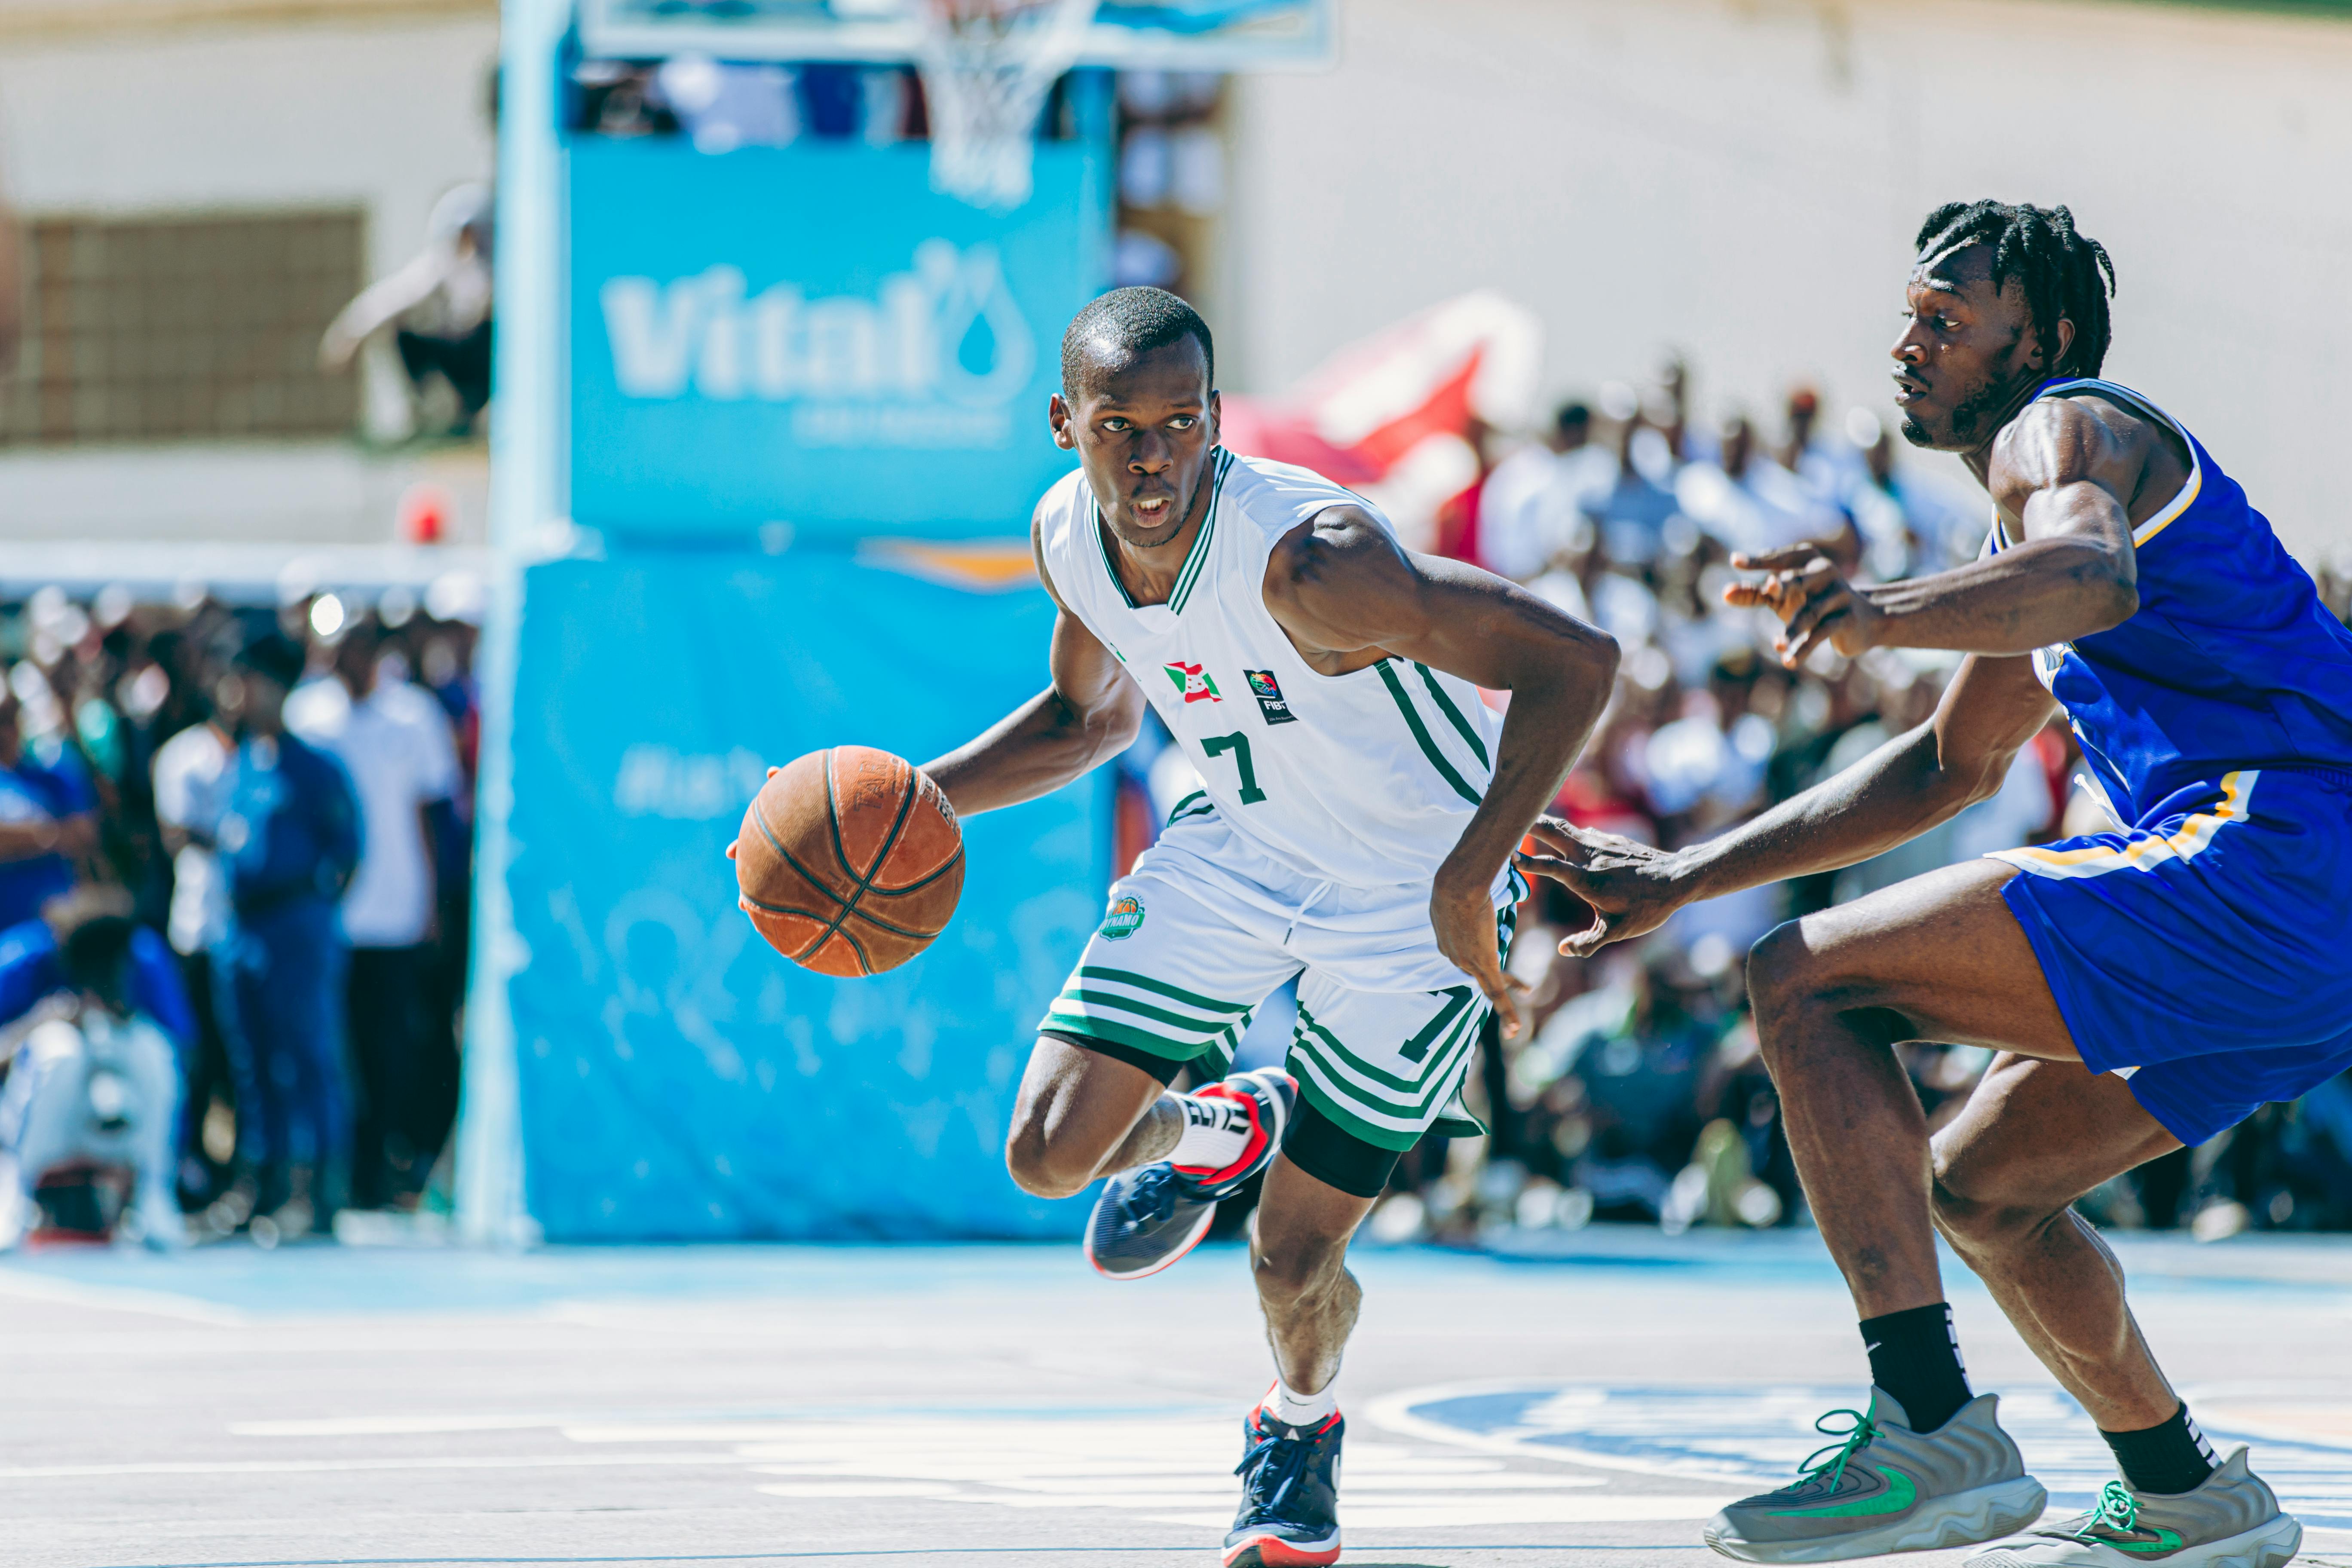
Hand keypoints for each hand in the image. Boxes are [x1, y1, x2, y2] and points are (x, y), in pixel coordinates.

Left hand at [1429, 869, 1528, 1040]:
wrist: (1457, 886)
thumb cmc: (1457, 880)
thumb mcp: (1453, 890)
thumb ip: (1460, 896)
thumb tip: (1466, 880)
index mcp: (1445, 940)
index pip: (1462, 955)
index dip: (1474, 956)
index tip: (1484, 951)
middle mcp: (1453, 956)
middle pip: (1474, 972)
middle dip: (1490, 979)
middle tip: (1503, 987)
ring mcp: (1468, 962)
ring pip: (1488, 987)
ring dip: (1504, 1001)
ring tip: (1517, 1017)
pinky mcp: (1484, 964)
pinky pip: (1497, 993)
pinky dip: (1506, 1013)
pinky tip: (1515, 1028)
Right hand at [1513, 817, 1696, 957]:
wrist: (1677, 878)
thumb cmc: (1648, 908)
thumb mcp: (1618, 931)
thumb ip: (1589, 943)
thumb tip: (1562, 951)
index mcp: (1587, 879)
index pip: (1551, 867)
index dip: (1530, 863)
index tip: (1508, 858)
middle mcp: (1590, 857)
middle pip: (1553, 834)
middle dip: (1529, 824)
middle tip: (1505, 817)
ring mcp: (1600, 844)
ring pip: (1565, 827)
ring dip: (1543, 821)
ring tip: (1524, 814)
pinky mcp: (1610, 839)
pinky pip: (1581, 831)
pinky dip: (1564, 828)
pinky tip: (1561, 831)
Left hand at [1724, 546, 1882, 667]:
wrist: (1863, 620)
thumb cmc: (1814, 603)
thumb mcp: (1785, 597)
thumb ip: (1756, 594)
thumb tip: (1725, 594)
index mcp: (1807, 560)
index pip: (1781, 558)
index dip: (1759, 560)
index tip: (1735, 561)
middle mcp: (1824, 572)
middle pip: (1798, 580)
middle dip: (1784, 586)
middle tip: (1769, 589)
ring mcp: (1837, 595)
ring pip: (1810, 613)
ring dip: (1793, 631)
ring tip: (1779, 646)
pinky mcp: (1846, 619)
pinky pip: (1821, 633)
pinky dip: (1803, 648)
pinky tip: (1788, 661)